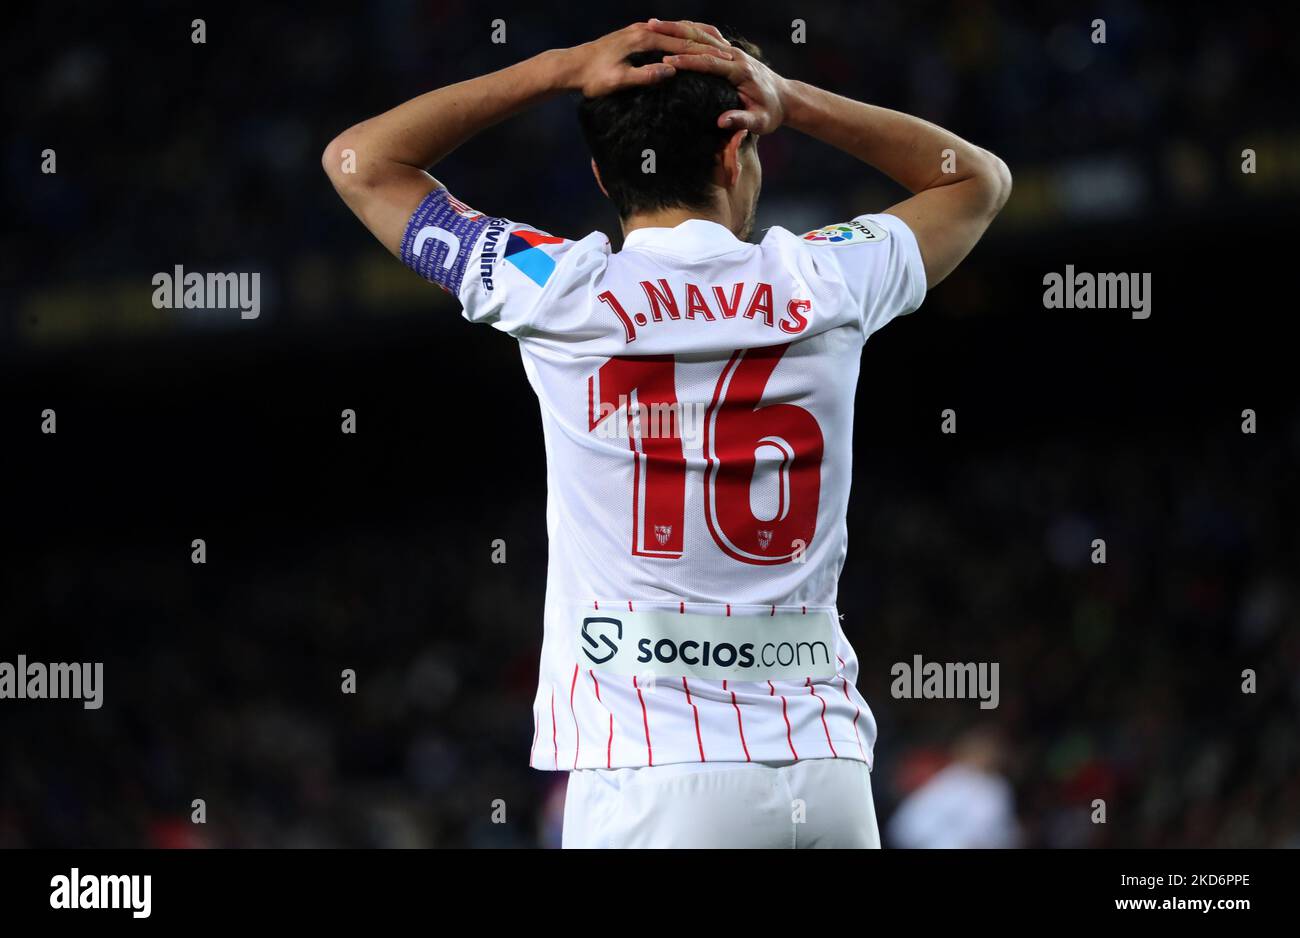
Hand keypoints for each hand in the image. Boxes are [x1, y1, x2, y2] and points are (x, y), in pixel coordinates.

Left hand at [559, 21, 733, 97]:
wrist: (572, 66)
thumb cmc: (593, 78)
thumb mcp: (618, 81)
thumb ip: (643, 76)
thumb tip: (669, 71)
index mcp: (643, 40)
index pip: (682, 45)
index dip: (705, 53)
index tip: (726, 60)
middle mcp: (644, 30)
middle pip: (683, 35)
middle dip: (708, 44)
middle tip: (732, 53)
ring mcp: (640, 31)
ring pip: (677, 33)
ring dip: (698, 40)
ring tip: (720, 48)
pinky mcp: (636, 35)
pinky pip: (668, 35)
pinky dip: (684, 39)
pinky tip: (694, 46)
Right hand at [646, 19, 789, 133]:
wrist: (785, 98)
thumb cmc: (771, 113)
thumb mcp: (760, 122)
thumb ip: (741, 121)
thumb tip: (721, 121)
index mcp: (741, 71)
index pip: (710, 63)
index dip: (688, 61)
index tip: (666, 60)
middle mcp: (736, 56)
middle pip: (702, 40)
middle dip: (675, 34)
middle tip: (651, 30)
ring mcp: (732, 51)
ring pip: (702, 34)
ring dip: (677, 28)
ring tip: (653, 25)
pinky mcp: (729, 52)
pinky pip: (706, 37)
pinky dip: (688, 31)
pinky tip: (671, 30)